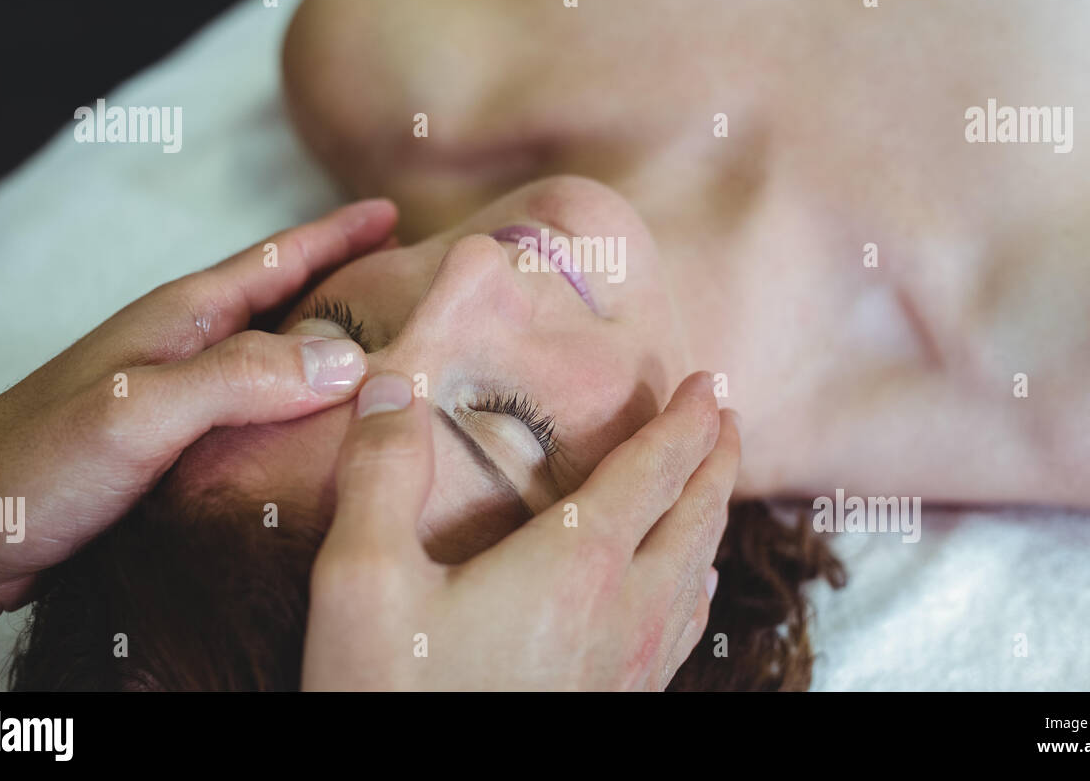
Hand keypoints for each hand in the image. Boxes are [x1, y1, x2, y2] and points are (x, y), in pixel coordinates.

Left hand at [0, 199, 394, 685]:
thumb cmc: (35, 465)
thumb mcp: (141, 410)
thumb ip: (241, 379)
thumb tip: (349, 361)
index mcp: (182, 318)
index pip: (277, 259)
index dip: (338, 234)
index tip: (392, 212)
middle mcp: (185, 347)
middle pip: (283, 301)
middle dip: (346, 282)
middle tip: (410, 279)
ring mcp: (178, 394)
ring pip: (274, 357)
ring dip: (328, 348)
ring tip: (385, 351)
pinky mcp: (176, 443)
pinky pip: (259, 408)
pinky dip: (301, 405)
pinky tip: (321, 429)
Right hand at [302, 370, 738, 690]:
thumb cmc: (394, 698)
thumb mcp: (362, 582)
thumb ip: (381, 475)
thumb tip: (392, 385)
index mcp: (576, 563)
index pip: (654, 470)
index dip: (687, 421)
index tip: (711, 383)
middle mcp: (624, 612)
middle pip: (695, 516)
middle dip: (716, 459)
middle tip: (728, 418)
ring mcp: (630, 668)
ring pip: (699, 572)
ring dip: (711, 515)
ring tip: (714, 487)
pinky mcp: (618, 707)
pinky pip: (682, 628)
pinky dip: (697, 582)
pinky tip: (690, 589)